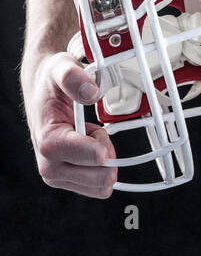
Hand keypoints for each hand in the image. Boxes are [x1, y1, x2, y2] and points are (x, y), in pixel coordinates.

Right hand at [23, 52, 116, 197]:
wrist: (40, 92)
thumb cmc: (51, 83)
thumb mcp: (62, 69)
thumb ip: (75, 78)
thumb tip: (92, 92)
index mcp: (49, 143)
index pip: (95, 157)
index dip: (103, 139)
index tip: (93, 125)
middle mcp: (49, 166)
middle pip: (101, 179)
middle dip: (105, 153)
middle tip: (92, 132)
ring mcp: (57, 176)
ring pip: (101, 186)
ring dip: (103, 161)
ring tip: (87, 138)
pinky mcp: (65, 180)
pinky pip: (97, 186)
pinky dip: (99, 167)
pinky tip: (87, 147)